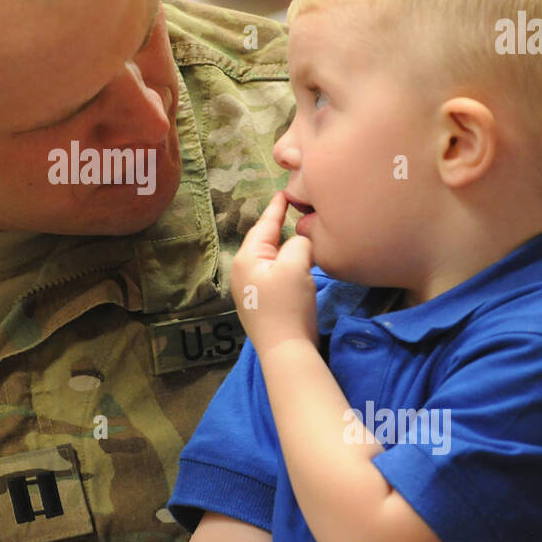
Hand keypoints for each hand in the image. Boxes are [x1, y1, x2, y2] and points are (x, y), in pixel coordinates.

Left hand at [231, 191, 317, 353]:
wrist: (285, 349)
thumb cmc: (288, 305)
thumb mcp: (296, 265)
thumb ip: (299, 242)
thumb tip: (300, 240)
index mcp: (246, 258)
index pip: (263, 225)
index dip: (276, 208)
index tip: (286, 192)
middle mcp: (242, 271)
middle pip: (263, 240)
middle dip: (277, 225)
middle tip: (292, 208)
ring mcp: (249, 289)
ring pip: (269, 257)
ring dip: (283, 245)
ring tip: (296, 231)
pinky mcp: (260, 302)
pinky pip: (272, 272)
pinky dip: (284, 262)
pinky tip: (295, 262)